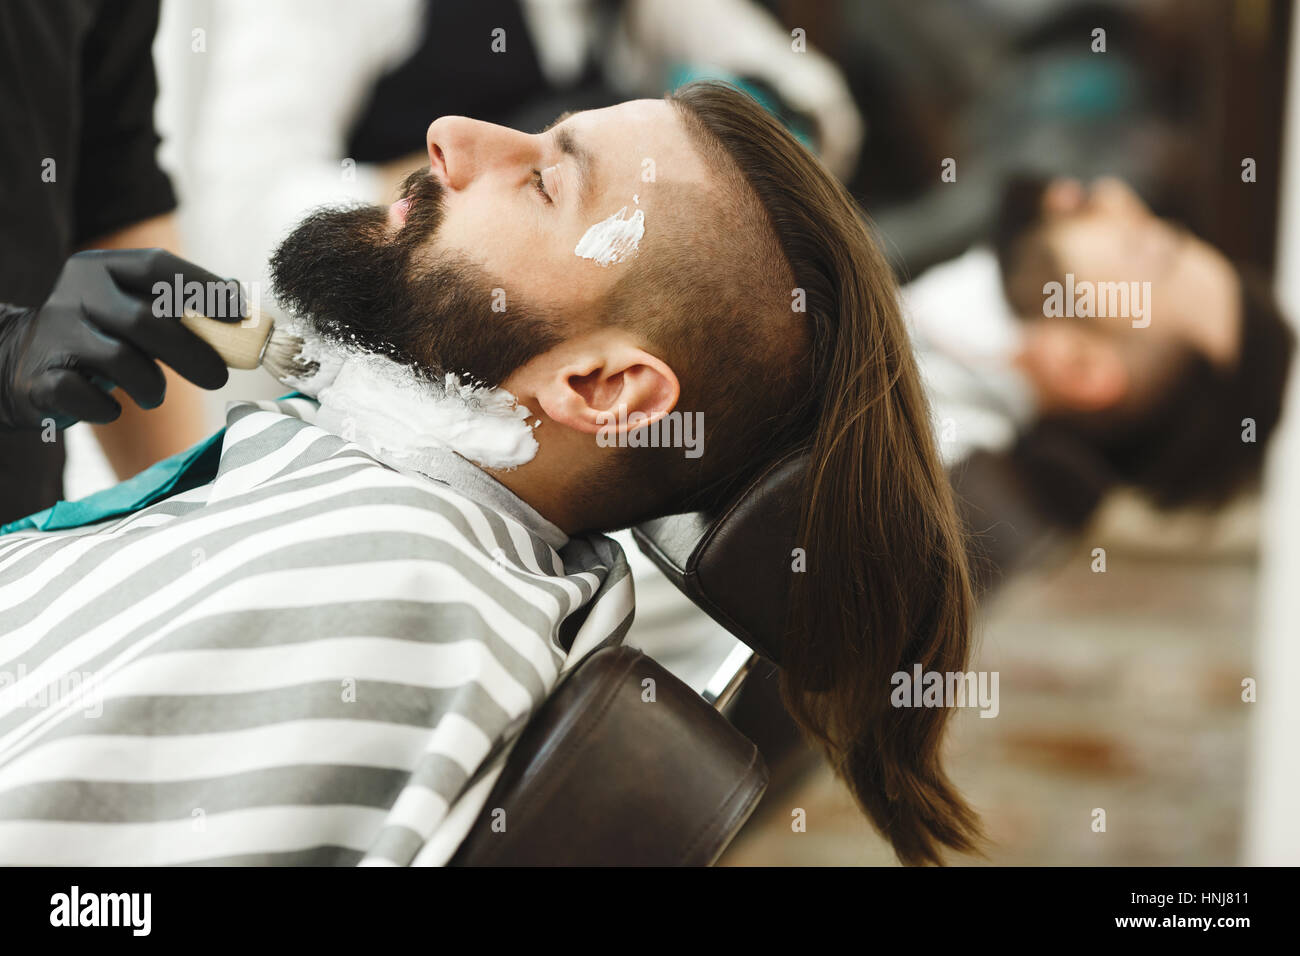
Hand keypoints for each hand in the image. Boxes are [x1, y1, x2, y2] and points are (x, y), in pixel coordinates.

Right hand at [0, 248, 244, 429]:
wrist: (21, 362)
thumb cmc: (101, 335)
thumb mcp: (134, 309)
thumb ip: (182, 306)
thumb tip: (243, 305)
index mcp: (102, 268)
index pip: (158, 267)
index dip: (203, 288)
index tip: (239, 314)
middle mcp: (76, 293)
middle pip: (146, 320)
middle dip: (193, 353)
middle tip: (220, 377)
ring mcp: (55, 333)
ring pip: (120, 360)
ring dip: (152, 386)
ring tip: (154, 395)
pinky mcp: (40, 377)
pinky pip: (86, 396)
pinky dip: (108, 408)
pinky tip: (114, 409)